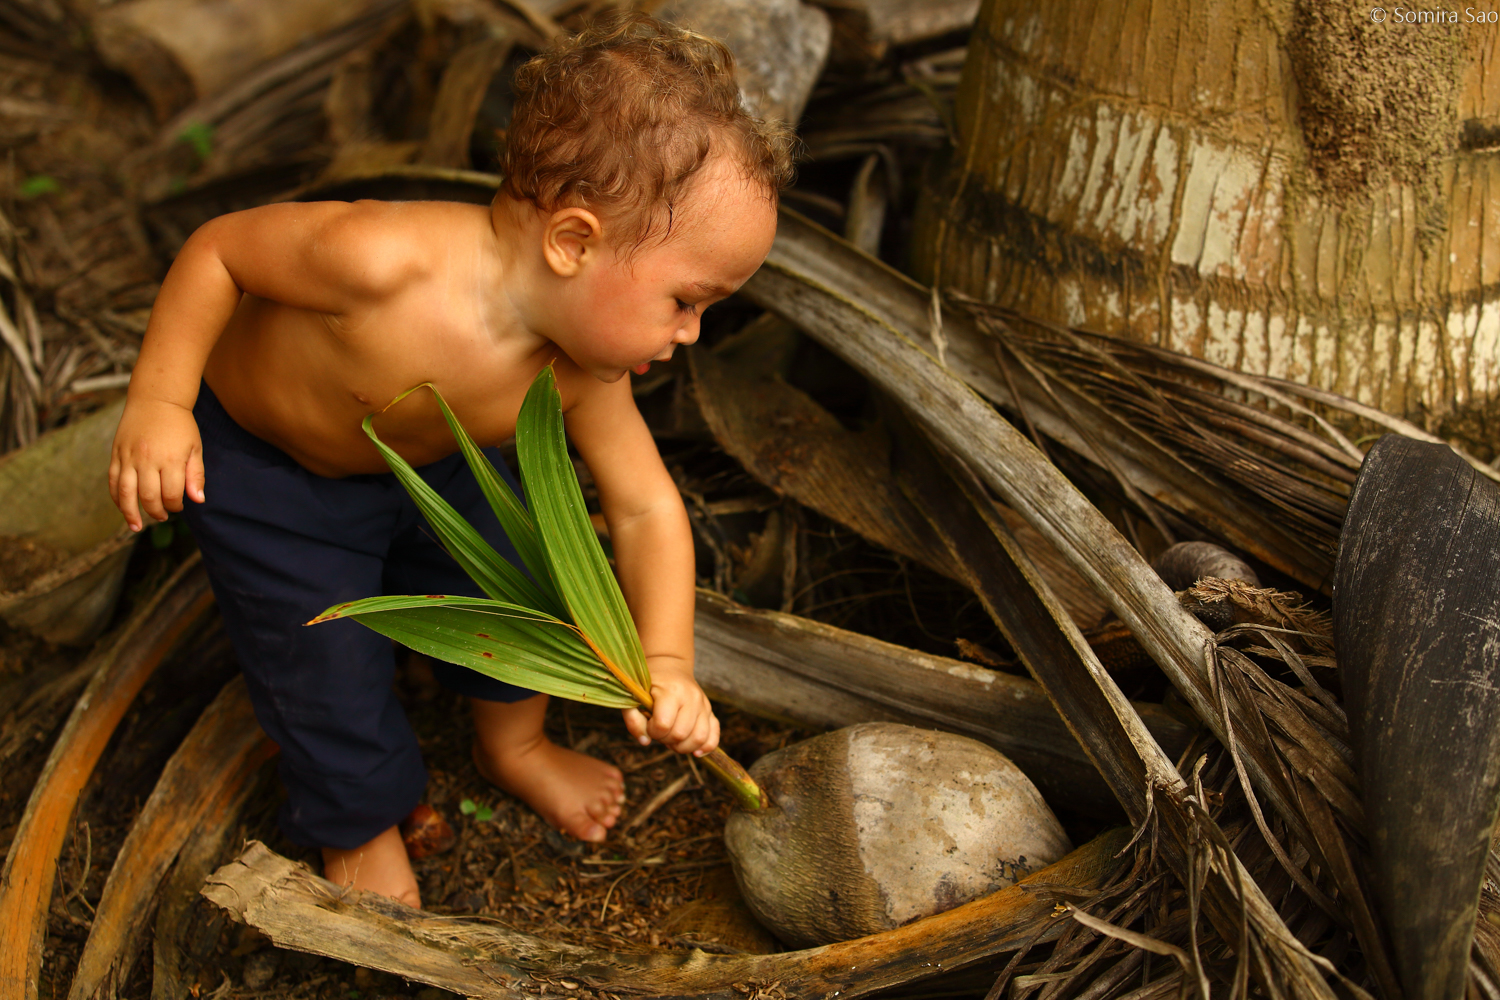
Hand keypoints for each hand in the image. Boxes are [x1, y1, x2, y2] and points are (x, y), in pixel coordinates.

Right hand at [108, 396, 205, 531]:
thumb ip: (195, 475)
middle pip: (149, 497)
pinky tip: (123, 507)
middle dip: (156, 511)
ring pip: (126, 492)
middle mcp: (148, 460)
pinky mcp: (116, 454)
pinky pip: (113, 481)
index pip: (172, 494)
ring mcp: (129, 457)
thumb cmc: (180, 425)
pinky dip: (116, 497)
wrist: (156, 399)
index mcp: (171, 459)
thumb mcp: (195, 448)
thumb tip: (197, 500)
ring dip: (130, 513)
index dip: (176, 505)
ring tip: (136, 526)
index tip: (178, 505)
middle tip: (162, 516)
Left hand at [622, 660, 719, 756]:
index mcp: (671, 691)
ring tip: (673, 739)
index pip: (663, 724)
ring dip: (683, 746)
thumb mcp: (633, 697)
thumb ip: (633, 720)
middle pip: (681, 734)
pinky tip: (695, 751)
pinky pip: (713, 736)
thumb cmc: (648, 684)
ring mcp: (703, 704)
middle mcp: (691, 697)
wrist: (670, 667)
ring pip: (699, 738)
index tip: (649, 724)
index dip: (652, 731)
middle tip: (660, 731)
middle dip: (666, 740)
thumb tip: (645, 742)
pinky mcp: (710, 712)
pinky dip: (705, 747)